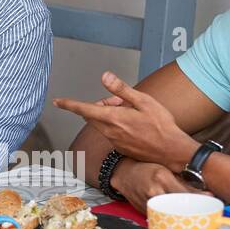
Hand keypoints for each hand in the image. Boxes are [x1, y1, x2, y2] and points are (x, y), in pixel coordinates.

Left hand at [54, 72, 198, 171]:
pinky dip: (116, 125)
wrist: (171, 151)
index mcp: (114, 118)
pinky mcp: (121, 149)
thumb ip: (121, 90)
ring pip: (103, 124)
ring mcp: (115, 142)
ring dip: (109, 115)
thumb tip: (105, 77)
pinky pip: (111, 133)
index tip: (58, 101)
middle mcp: (110, 132)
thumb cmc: (161, 125)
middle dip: (100, 105)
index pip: (84, 109)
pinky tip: (134, 124)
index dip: (69, 104)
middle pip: (93, 116)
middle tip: (119, 100)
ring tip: (131, 111)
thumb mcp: (143, 101)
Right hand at [111, 160, 207, 214]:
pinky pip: (162, 217)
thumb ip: (183, 181)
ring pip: (171, 214)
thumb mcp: (165, 169)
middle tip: (205, 210)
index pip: (185, 192)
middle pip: (180, 205)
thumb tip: (206, 193)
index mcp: (162, 178)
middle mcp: (154, 192)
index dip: (199, 198)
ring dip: (183, 215)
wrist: (123, 174)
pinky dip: (171, 217)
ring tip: (194, 215)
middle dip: (193, 209)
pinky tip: (179, 217)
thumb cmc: (146, 167)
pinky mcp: (145, 212)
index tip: (211, 201)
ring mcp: (148, 204)